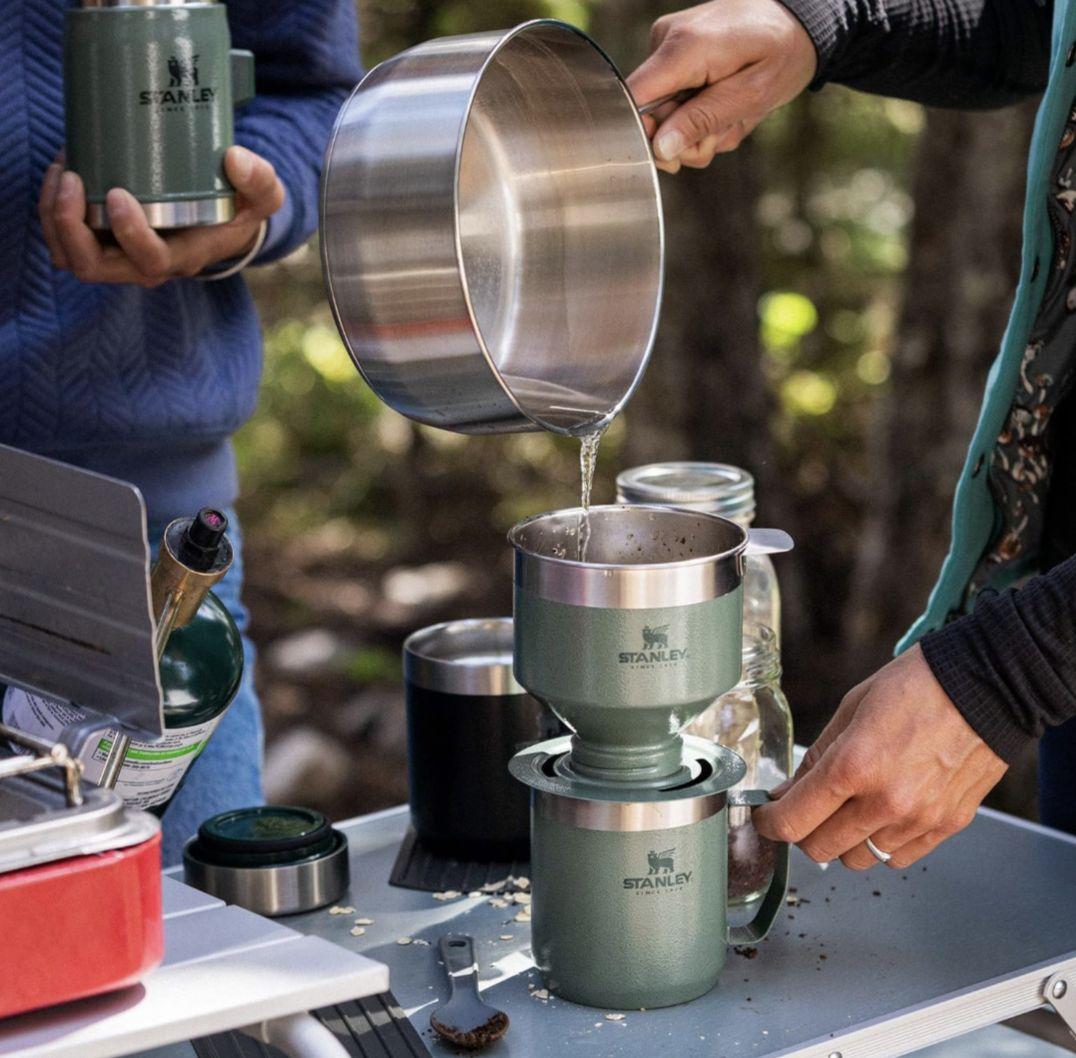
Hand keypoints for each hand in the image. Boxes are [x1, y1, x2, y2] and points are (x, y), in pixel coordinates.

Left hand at [38, 145, 284, 287]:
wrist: (224, 222)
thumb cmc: (240, 209)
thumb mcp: (264, 196)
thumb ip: (260, 180)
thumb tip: (234, 159)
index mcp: (183, 257)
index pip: (150, 261)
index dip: (129, 233)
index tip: (119, 192)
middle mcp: (146, 265)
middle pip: (94, 267)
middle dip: (71, 227)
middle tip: (70, 177)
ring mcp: (120, 256)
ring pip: (70, 255)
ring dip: (54, 216)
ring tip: (61, 170)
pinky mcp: (103, 241)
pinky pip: (64, 240)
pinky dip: (52, 209)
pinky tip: (62, 171)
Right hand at [627, 0, 817, 172]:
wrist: (799, 20)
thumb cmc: (784, 50)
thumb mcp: (752, 94)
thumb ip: (703, 120)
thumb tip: (661, 148)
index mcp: (684, 47)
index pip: (633, 98)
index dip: (644, 134)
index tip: (674, 153)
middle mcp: (668, 41)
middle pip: (650, 115)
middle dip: (686, 138)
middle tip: (723, 133)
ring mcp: (669, 46)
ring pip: (666, 114)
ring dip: (700, 129)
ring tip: (732, 115)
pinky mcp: (675, 54)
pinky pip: (676, 100)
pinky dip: (701, 113)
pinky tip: (725, 103)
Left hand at [753, 645, 1007, 869]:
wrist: (987, 687)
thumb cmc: (918, 687)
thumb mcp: (850, 709)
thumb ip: (817, 758)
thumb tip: (788, 792)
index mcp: (854, 766)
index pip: (794, 821)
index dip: (770, 823)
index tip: (766, 818)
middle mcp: (885, 801)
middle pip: (820, 849)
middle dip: (803, 831)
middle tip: (805, 809)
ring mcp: (919, 819)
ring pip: (859, 859)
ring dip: (844, 840)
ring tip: (850, 807)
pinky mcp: (946, 826)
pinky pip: (898, 858)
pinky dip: (882, 844)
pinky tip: (883, 814)